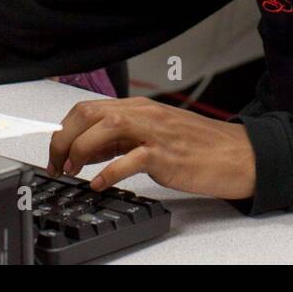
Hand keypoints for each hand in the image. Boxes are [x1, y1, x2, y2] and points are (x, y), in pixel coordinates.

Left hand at [46, 97, 256, 199]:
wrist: (236, 155)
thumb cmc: (200, 147)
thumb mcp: (156, 135)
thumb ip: (123, 139)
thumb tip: (90, 152)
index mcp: (140, 107)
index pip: (88, 108)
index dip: (64, 130)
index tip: (56, 152)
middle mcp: (144, 114)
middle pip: (89, 114)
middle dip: (63, 138)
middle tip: (57, 163)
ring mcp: (155, 132)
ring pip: (104, 127)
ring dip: (80, 150)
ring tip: (73, 171)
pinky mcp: (165, 154)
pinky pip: (129, 158)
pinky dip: (108, 172)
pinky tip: (100, 184)